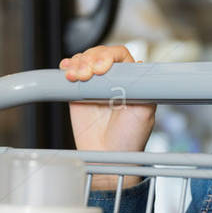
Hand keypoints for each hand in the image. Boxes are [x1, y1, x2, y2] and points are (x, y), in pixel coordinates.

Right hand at [61, 45, 155, 189]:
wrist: (107, 158)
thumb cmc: (129, 139)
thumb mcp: (145, 113)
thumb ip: (144, 89)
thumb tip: (140, 65)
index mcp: (131, 80)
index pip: (120, 56)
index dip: (109, 56)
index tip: (102, 69)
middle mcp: (112, 79)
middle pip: (99, 54)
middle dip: (90, 59)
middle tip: (86, 74)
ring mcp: (94, 85)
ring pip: (83, 60)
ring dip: (77, 63)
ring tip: (75, 77)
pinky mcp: (78, 93)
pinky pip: (70, 73)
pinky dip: (67, 68)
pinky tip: (67, 71)